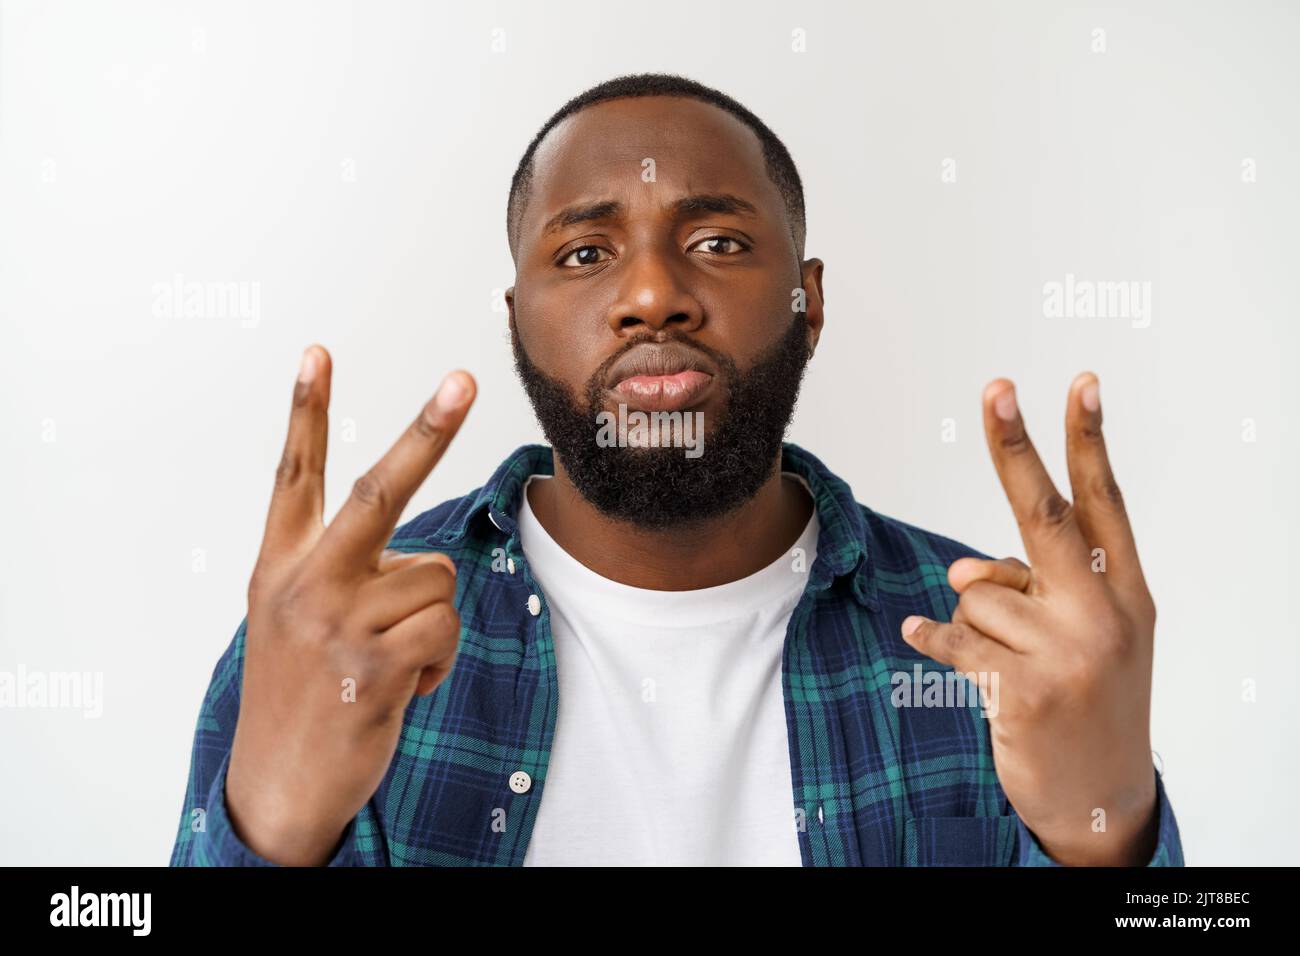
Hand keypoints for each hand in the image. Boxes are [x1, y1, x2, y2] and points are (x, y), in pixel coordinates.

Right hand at [225, 345, 475, 865]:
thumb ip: (338, 571)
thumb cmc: (299, 691)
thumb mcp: (292, 620)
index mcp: (279, 565)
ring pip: (437, 577)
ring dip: (431, 621)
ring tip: (387, 660)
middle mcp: (305, 583)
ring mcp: (338, 623)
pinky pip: (446, 628)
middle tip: (462, 379)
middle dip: (427, 430)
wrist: (278, 783)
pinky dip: (438, 658)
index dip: (306, 411)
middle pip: (378, 490)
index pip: (293, 475)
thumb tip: (421, 555)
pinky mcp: (375, 664)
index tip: (318, 352)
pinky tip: (400, 686)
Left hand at [901, 373, 1159, 865]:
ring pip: (976, 592)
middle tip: (996, 387)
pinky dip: (933, 642)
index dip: (1089, 440)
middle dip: (1014, 446)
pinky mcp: (1023, 692)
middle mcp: (1103, 616)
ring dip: (976, 623)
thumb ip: (1028, 586)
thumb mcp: (1082, 637)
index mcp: (1125, 592)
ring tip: (1012, 664)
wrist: (1102, 796)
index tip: (1080, 382)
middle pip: (1043, 515)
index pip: (1104, 502)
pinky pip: (951, 637)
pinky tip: (924, 645)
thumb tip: (959, 569)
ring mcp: (1067, 655)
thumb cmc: (1089, 695)